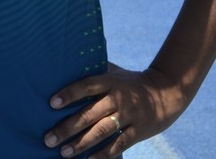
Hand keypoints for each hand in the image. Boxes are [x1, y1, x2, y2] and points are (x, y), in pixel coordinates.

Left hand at [43, 63, 187, 157]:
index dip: (69, 94)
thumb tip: (65, 66)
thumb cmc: (131, 82)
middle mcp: (118, 98)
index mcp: (110, 82)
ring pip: (102, 131)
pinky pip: (119, 144)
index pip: (86, 85)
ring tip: (64, 152)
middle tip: (49, 138)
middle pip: (90, 113)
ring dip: (81, 143)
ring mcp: (129, 115)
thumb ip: (94, 71)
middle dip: (68, 127)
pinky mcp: (138, 131)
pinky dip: (104, 154)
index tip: (51, 103)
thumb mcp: (115, 72)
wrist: (167, 92)